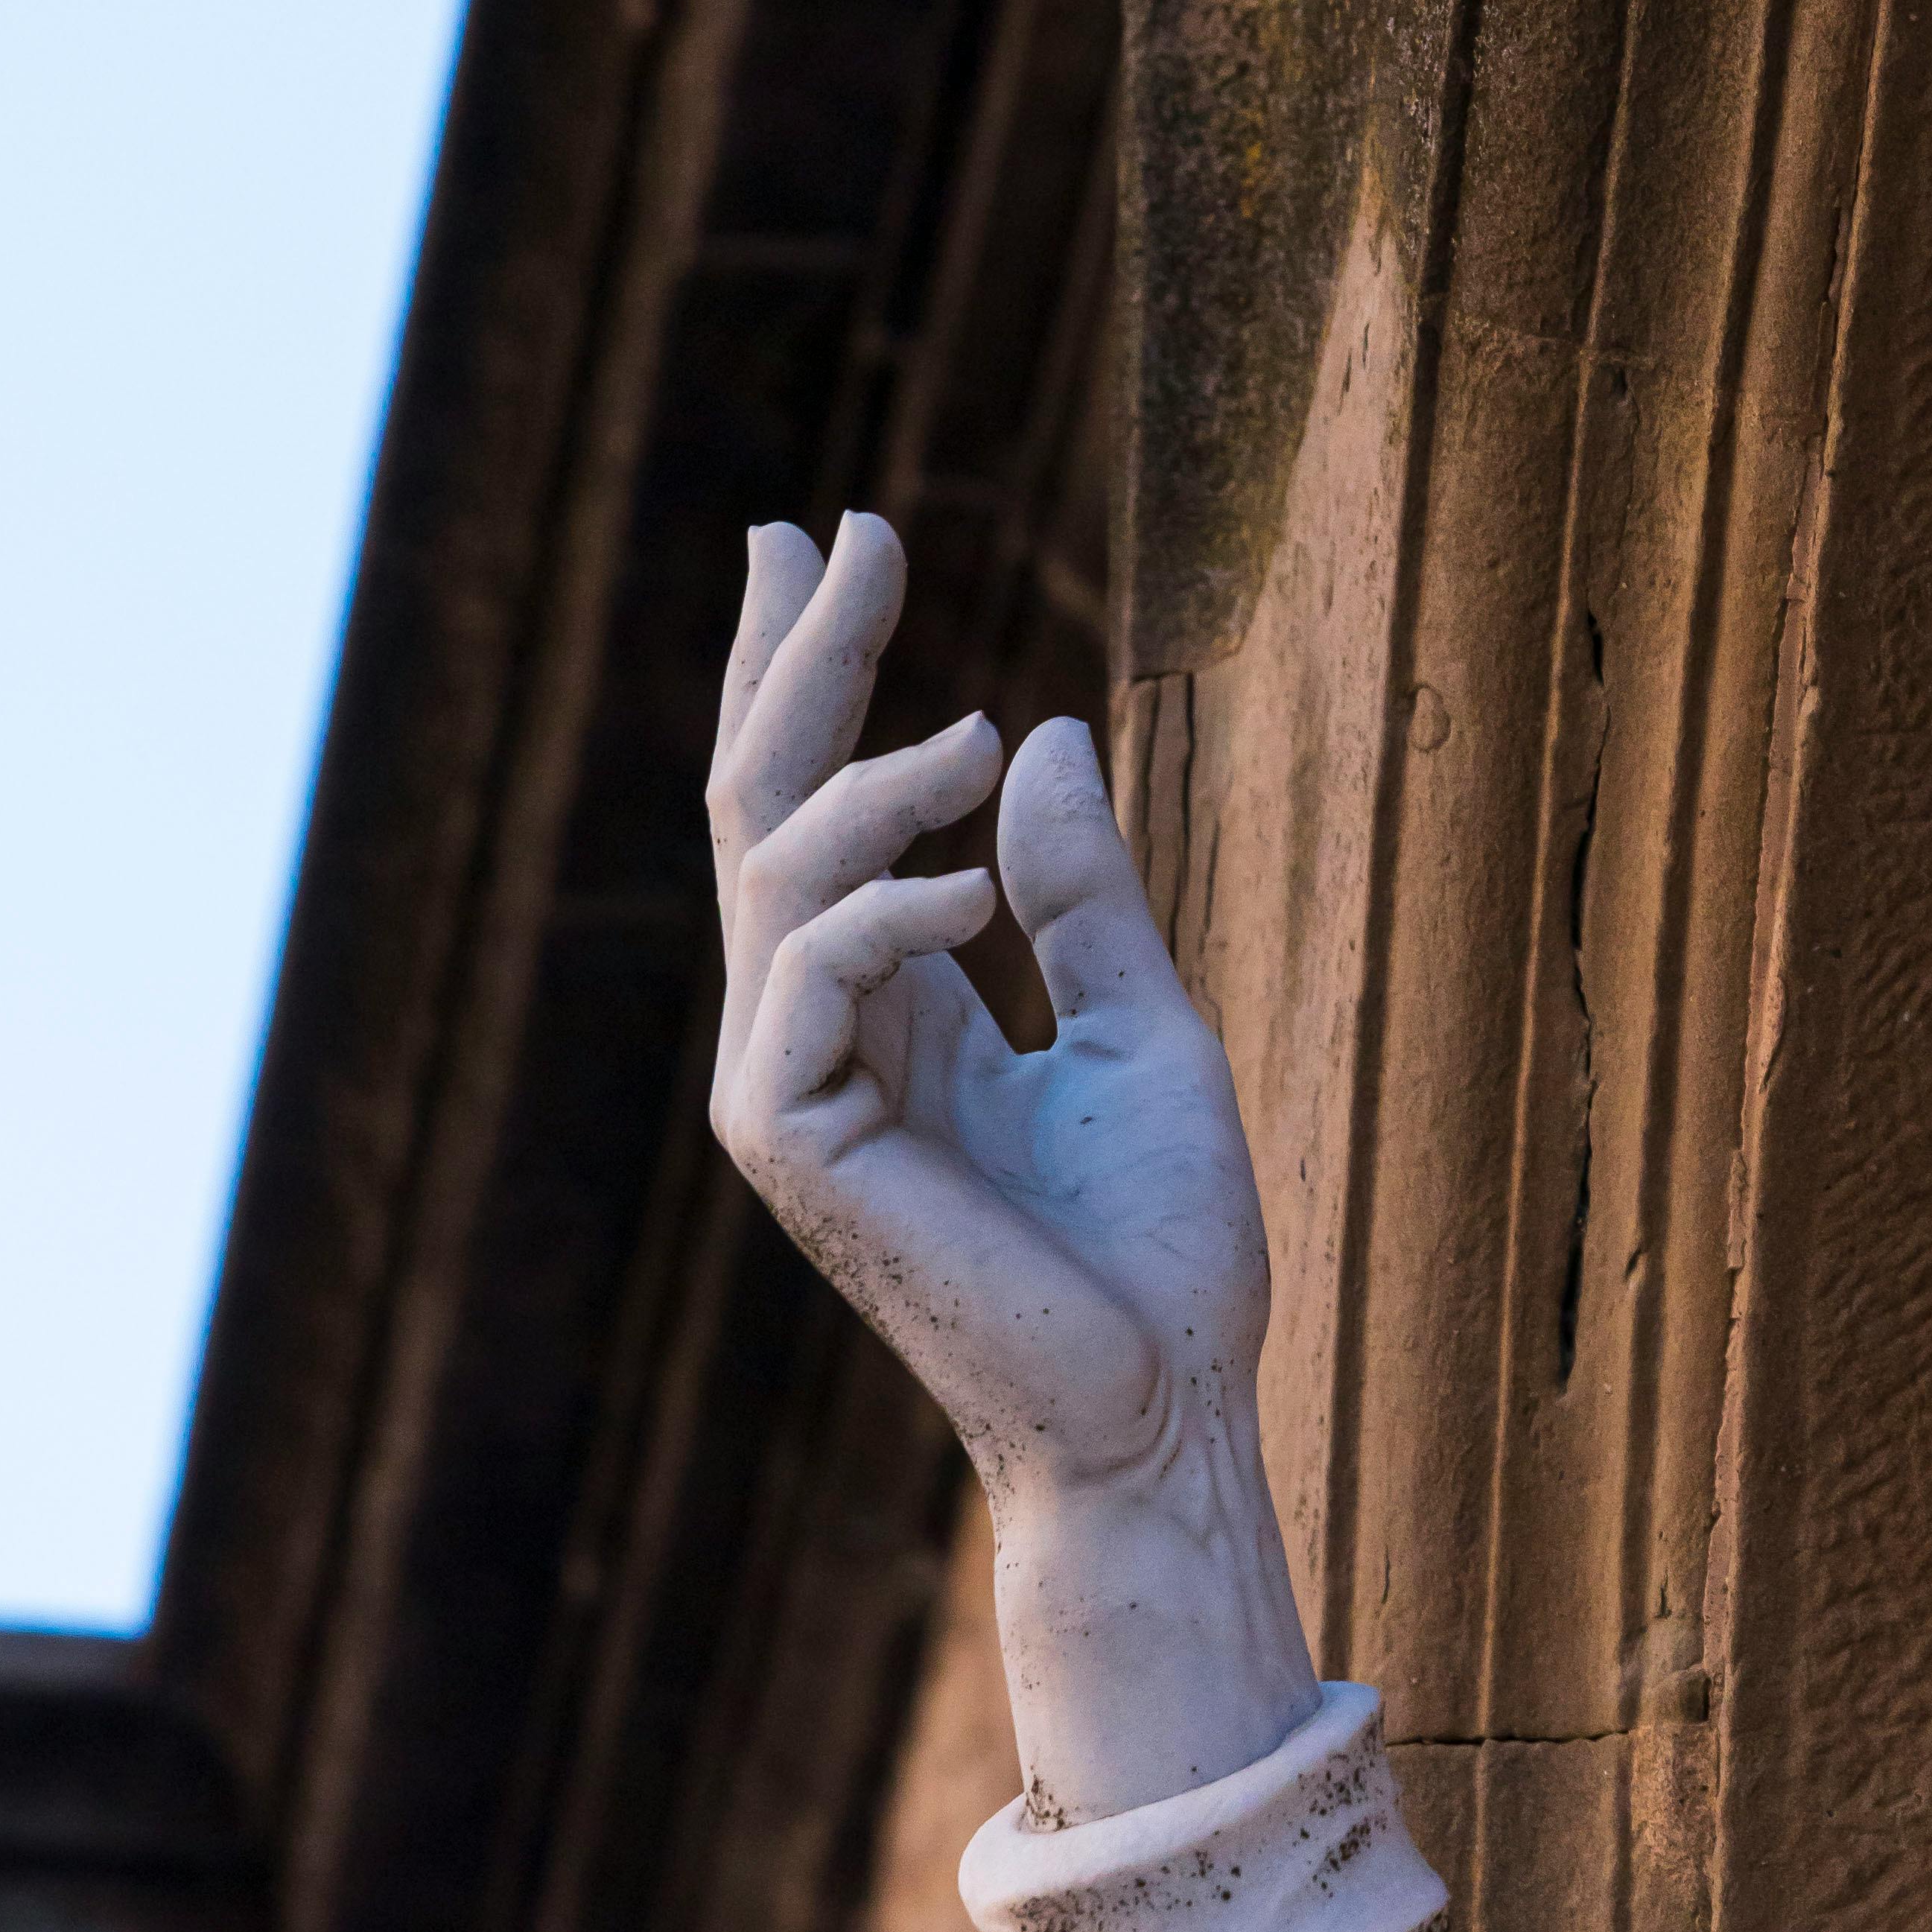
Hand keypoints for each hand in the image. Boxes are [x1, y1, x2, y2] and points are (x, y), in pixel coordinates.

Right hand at [708, 511, 1315, 1820]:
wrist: (1165, 1405)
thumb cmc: (1163, 1254)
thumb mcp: (1144, 1025)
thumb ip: (1077, 893)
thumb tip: (1039, 736)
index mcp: (887, 1010)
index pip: (817, 813)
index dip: (812, 673)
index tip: (826, 540)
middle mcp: (814, 1037)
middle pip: (766, 805)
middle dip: (801, 659)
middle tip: (851, 525)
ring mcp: (791, 1088)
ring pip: (777, 867)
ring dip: (866, 772)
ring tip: (975, 727)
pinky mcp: (796, 1142)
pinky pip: (809, 970)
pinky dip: (884, 906)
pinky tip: (969, 891)